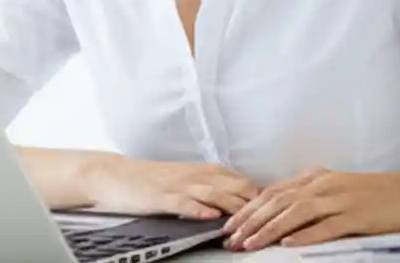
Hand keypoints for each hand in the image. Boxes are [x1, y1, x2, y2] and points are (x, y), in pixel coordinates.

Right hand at [84, 156, 259, 219]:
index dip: (266, 201)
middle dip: (258, 209)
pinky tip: (210, 217)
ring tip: (250, 228)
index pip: (247, 184)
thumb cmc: (152, 180)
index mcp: (207, 171)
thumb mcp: (189, 180)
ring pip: (216, 194)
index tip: (283, 216)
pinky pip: (184, 202)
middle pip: (238, 189)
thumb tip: (245, 202)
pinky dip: (199, 208)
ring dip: (234, 212)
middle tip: (276, 226)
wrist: (116, 175)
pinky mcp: (161, 196)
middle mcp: (197, 175)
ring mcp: (180, 185)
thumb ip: (215, 188)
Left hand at [223, 167, 399, 251]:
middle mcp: (320, 186)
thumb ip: (305, 194)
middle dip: (250, 221)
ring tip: (250, 243)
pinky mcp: (355, 215)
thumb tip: (275, 205)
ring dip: (269, 230)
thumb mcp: (332, 187)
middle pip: (276, 202)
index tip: (230, 225)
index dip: (247, 209)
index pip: (270, 193)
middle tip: (231, 238)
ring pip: (295, 213)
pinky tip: (289, 244)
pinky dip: (306, 234)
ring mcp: (338, 199)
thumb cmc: (370, 192)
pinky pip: (326, 225)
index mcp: (312, 178)